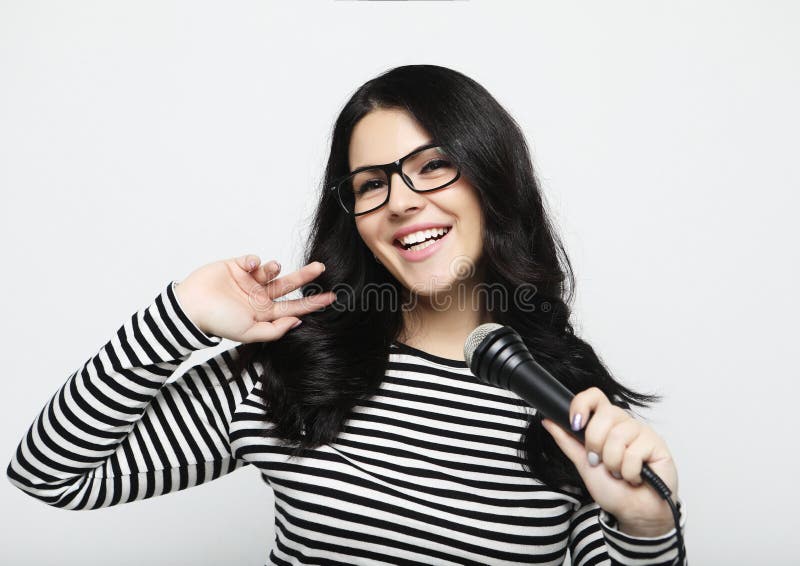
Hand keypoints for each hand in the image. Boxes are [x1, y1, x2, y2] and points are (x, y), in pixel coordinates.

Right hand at [173, 254, 334, 342]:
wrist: (190, 306)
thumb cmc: (218, 322)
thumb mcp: (250, 332)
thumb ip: (275, 329)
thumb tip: (299, 321)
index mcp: (263, 312)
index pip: (294, 306)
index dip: (313, 302)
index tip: (332, 297)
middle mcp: (259, 296)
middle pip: (289, 285)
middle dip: (305, 277)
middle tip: (321, 268)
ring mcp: (248, 280)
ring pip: (272, 270)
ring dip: (274, 268)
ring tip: (271, 269)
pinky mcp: (237, 266)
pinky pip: (254, 259)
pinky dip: (256, 260)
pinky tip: (250, 265)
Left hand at [541, 387, 678, 536]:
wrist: (634, 512)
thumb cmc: (612, 489)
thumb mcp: (583, 463)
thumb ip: (566, 440)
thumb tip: (548, 420)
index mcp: (606, 424)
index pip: (594, 396)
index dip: (582, 405)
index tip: (576, 424)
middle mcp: (624, 423)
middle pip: (605, 414)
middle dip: (596, 444)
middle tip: (600, 462)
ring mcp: (642, 432)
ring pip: (618, 437)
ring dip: (613, 464)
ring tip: (620, 473)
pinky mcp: (657, 444)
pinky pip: (634, 453)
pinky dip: (629, 472)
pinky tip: (635, 477)